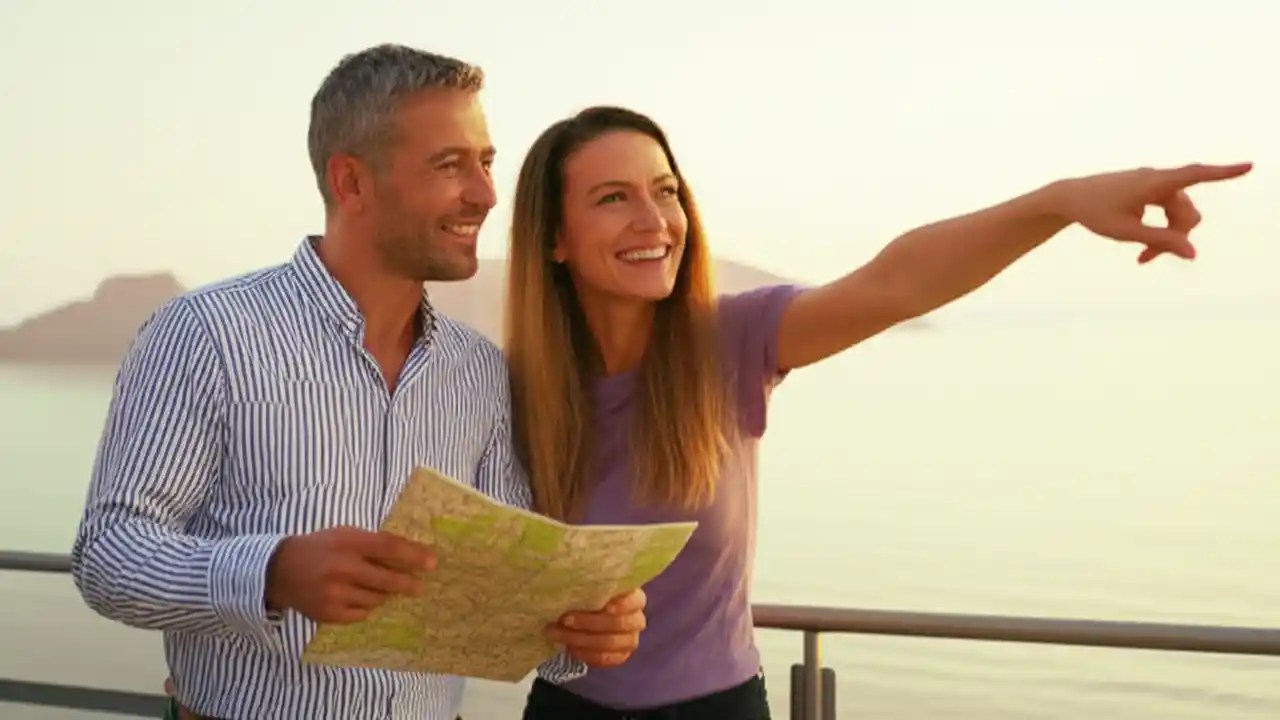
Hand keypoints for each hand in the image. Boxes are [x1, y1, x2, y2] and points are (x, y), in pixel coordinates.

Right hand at [265, 525, 434, 623]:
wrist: (280, 570)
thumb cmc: (321, 547)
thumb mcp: (345, 534)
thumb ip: (374, 543)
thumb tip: (414, 553)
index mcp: (348, 543)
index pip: (389, 548)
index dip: (414, 556)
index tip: (432, 562)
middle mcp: (342, 569)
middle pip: (388, 580)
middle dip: (408, 584)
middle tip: (419, 586)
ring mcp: (335, 594)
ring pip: (377, 599)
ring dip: (383, 594)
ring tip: (374, 586)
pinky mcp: (329, 614)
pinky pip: (362, 614)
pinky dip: (366, 607)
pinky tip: (356, 597)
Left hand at [545, 588, 646, 667]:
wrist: (588, 618)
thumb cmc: (590, 597)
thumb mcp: (591, 588)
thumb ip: (589, 587)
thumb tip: (568, 584)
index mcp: (635, 599)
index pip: (635, 601)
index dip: (622, 605)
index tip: (605, 607)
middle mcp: (636, 620)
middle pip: (618, 624)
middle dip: (589, 623)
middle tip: (564, 619)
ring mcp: (630, 640)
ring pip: (609, 643)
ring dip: (581, 640)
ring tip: (558, 634)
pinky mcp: (620, 656)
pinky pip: (604, 658)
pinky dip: (585, 654)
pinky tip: (569, 647)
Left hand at [1050, 161, 1251, 263]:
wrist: (1068, 198)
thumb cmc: (1094, 212)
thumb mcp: (1126, 232)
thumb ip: (1161, 241)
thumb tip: (1193, 254)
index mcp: (1153, 182)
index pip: (1195, 175)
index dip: (1223, 173)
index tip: (1249, 166)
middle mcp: (1157, 178)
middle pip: (1186, 211)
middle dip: (1176, 236)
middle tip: (1147, 259)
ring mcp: (1153, 184)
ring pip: (1177, 213)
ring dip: (1166, 236)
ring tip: (1143, 258)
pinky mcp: (1147, 190)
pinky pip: (1166, 210)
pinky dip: (1160, 229)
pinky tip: (1144, 250)